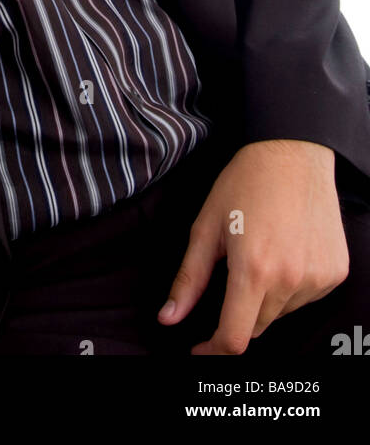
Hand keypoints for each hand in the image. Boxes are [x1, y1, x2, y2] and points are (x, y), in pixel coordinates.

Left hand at [157, 139, 349, 354]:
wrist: (293, 153)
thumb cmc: (244, 183)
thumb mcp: (206, 226)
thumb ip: (189, 278)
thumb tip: (167, 317)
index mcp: (254, 270)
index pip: (234, 338)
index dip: (212, 351)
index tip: (198, 348)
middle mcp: (290, 280)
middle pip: (256, 327)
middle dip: (236, 314)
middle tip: (231, 274)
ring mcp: (317, 278)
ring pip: (281, 313)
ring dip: (265, 299)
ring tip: (260, 252)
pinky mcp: (335, 272)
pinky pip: (306, 298)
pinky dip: (291, 287)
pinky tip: (284, 252)